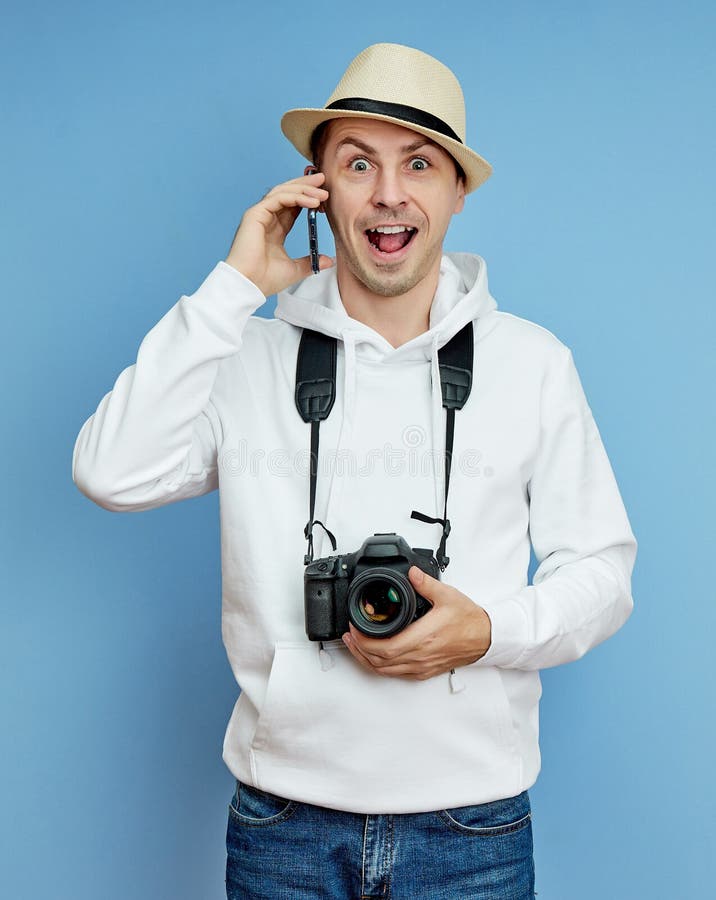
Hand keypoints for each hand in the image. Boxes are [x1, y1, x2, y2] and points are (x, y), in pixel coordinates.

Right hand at [224, 172, 333, 295]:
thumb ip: (312, 262)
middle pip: (288, 193)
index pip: (293, 206)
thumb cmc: (265, 279)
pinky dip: (296, 196)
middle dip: (306, 185)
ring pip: (283, 192)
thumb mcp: (296, 269)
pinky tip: (312, 201)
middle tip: (324, 181)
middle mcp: (267, 219)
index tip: (325, 198)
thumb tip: (329, 260)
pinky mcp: (255, 214)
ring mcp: (260, 215)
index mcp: (275, 230)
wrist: (249, 285)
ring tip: (322, 192)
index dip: (309, 199)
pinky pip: (278, 198)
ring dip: (304, 189)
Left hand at [342, 566, 491, 679]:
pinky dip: (381, 667)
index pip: (385, 648)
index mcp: (423, 638)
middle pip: (379, 662)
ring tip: (355, 646)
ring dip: (367, 660)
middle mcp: (420, 656)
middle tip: (349, 635)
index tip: (354, 629)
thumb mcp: (447, 595)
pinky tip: (375, 657)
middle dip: (359, 650)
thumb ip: (426, 583)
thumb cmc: (469, 620)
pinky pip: (396, 674)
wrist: (485, 638)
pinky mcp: (425, 671)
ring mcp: (422, 666)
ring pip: (386, 671)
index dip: (364, 641)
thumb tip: (411, 573)